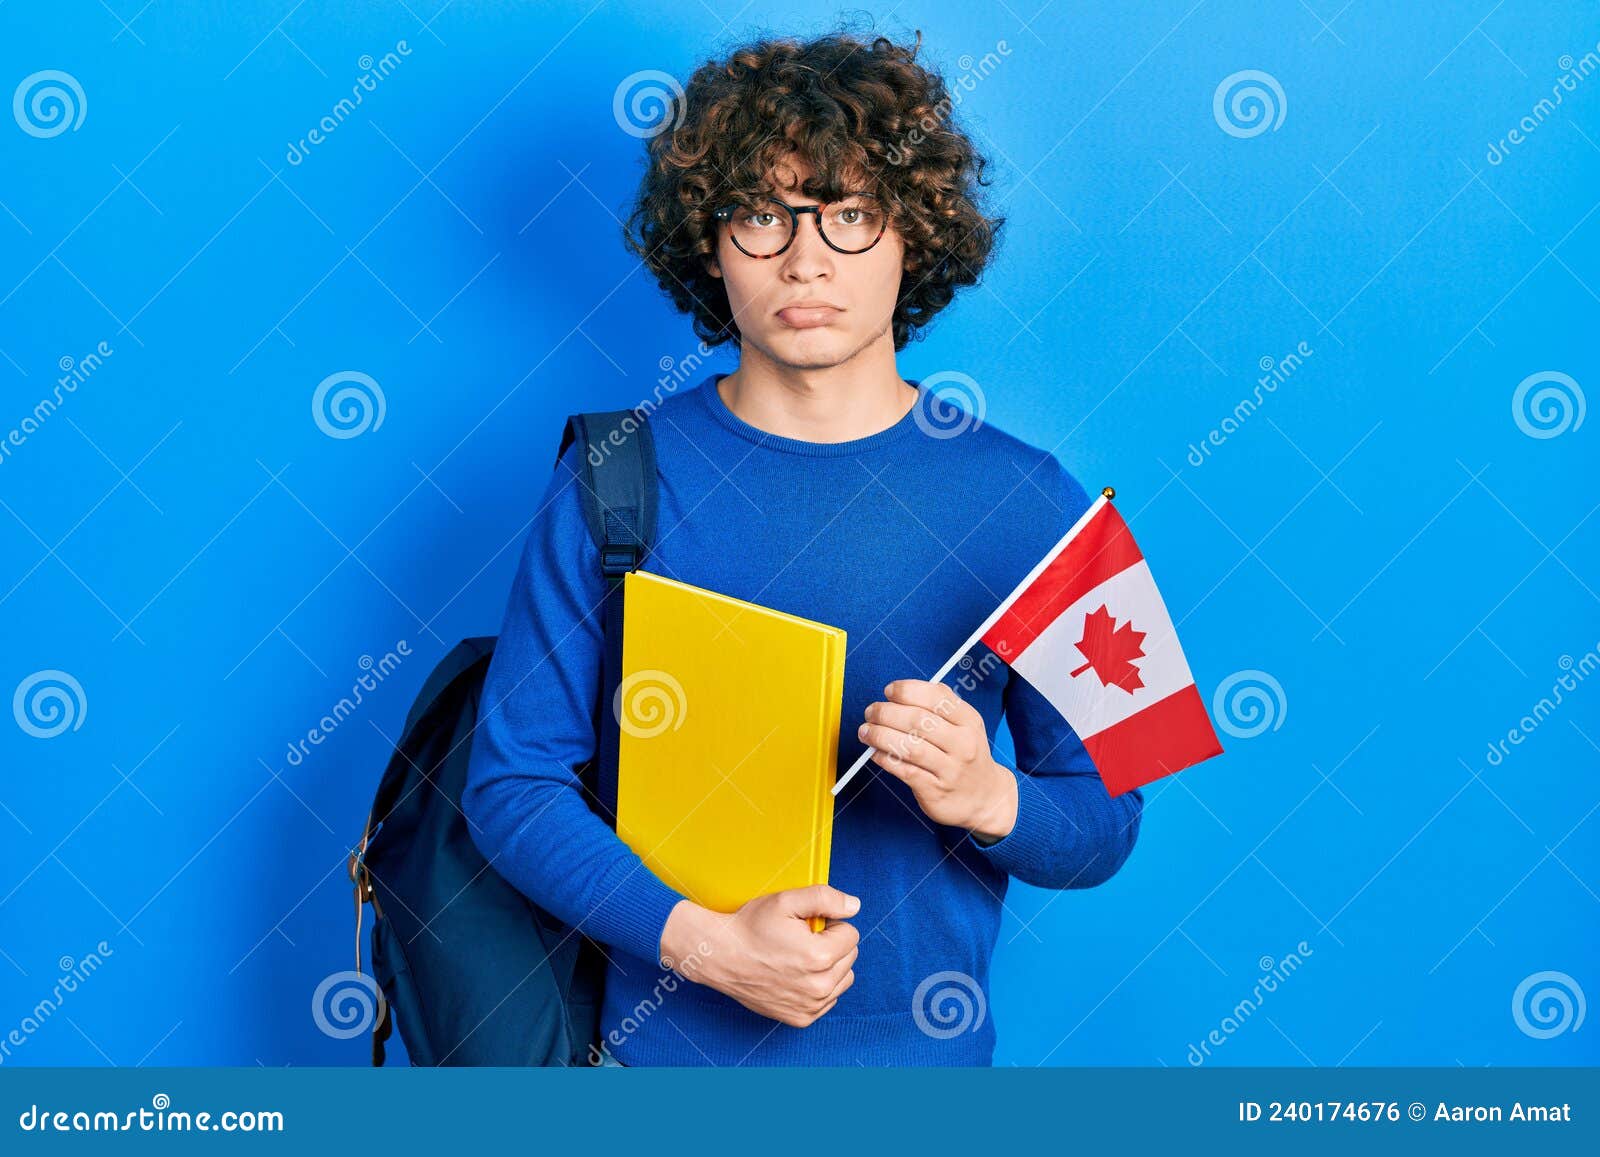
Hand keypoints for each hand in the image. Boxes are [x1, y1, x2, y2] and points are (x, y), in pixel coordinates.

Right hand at [658, 885, 859, 1027]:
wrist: (720, 957)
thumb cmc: (750, 927)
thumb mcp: (786, 900)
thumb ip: (825, 898)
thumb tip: (854, 906)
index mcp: (819, 956)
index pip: (851, 935)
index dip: (831, 924)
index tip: (809, 925)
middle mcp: (819, 987)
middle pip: (850, 958)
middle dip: (832, 945)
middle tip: (801, 939)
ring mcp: (810, 1006)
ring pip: (843, 979)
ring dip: (830, 967)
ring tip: (800, 957)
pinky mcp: (801, 1018)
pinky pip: (828, 1000)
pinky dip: (819, 986)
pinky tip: (796, 975)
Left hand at [858, 679, 1018, 841]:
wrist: (987, 798)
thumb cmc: (967, 755)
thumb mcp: (966, 725)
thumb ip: (942, 703)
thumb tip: (905, 689)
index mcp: (969, 721)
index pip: (936, 697)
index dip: (907, 690)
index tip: (888, 691)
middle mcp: (962, 744)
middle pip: (918, 721)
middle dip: (886, 713)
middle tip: (871, 712)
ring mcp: (950, 769)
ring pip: (910, 747)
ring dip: (881, 736)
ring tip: (866, 731)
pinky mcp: (936, 791)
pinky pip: (905, 771)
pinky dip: (885, 759)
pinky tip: (876, 753)